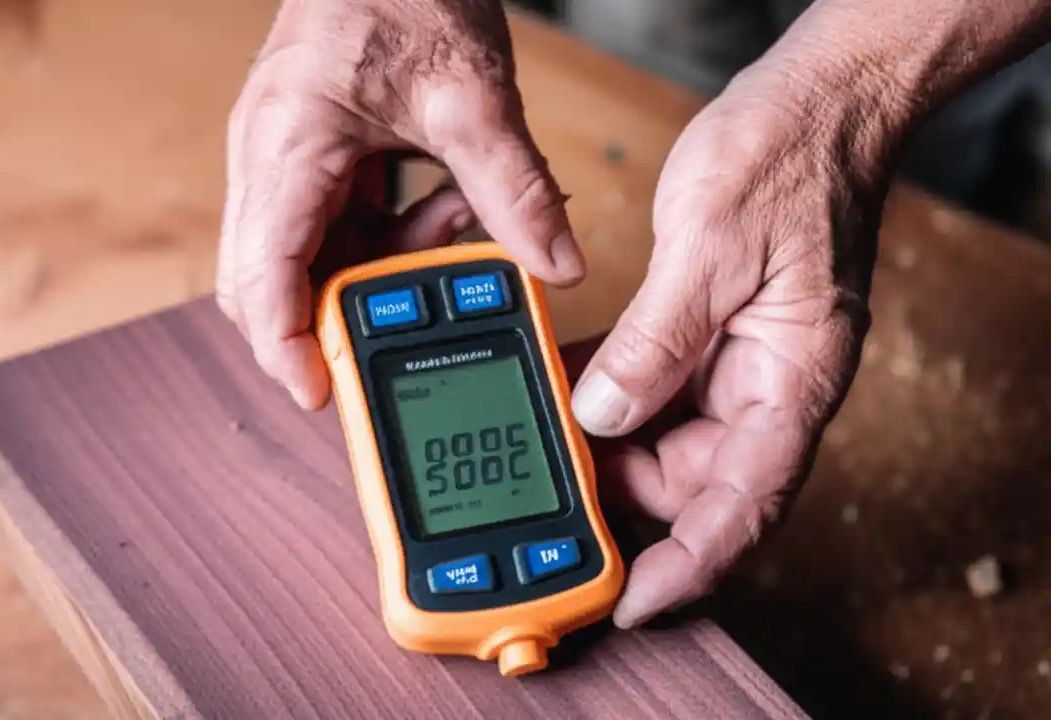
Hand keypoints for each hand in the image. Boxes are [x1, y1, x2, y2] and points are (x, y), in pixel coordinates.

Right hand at [218, 0, 584, 407]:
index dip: (284, 346)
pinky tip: (446, 210)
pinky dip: (390, 238)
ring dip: (380, 273)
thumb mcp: (472, 95)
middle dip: (336, 321)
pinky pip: (340, 226)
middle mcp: (269, 162)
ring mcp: (287, 160)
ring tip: (454, 233)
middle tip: (411, 332)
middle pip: (272, 281)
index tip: (322, 394)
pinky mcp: (315, 156)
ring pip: (310, 258)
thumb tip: (556, 265)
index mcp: (287, 149)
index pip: (262, 276)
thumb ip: (514, 188)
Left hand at [571, 63, 889, 627]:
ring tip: (547, 431)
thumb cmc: (787, 161)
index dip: (690, 563)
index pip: (744, 501)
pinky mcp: (710, 339)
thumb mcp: (711, 248)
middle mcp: (767, 387)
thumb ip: (657, 341)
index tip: (634, 600)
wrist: (816, 105)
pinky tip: (563, 380)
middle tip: (551, 485)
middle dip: (624, 491)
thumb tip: (603, 416)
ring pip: (667, 441)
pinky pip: (656, 390)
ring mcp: (738, 365)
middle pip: (694, 481)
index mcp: (792, 381)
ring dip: (608, 441)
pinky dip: (609, 393)